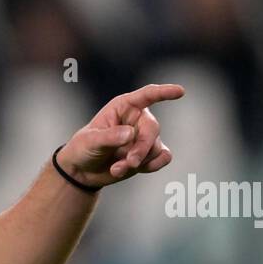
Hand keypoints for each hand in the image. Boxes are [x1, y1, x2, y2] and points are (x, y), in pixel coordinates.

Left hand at [56, 83, 184, 187]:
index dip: (164, 92)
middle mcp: (137, 119)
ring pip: (156, 147)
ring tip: (116, 169)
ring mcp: (144, 137)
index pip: (147, 95)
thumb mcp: (90, 141)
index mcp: (123, 107)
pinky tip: (138, 169)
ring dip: (139, 161)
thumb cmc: (83, 148)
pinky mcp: (148, 155)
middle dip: (142, 148)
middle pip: (152, 129)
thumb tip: (131, 134)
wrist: (82, 171)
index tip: (180, 91)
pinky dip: (154, 165)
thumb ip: (109, 137)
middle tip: (130, 162)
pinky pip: (163, 157)